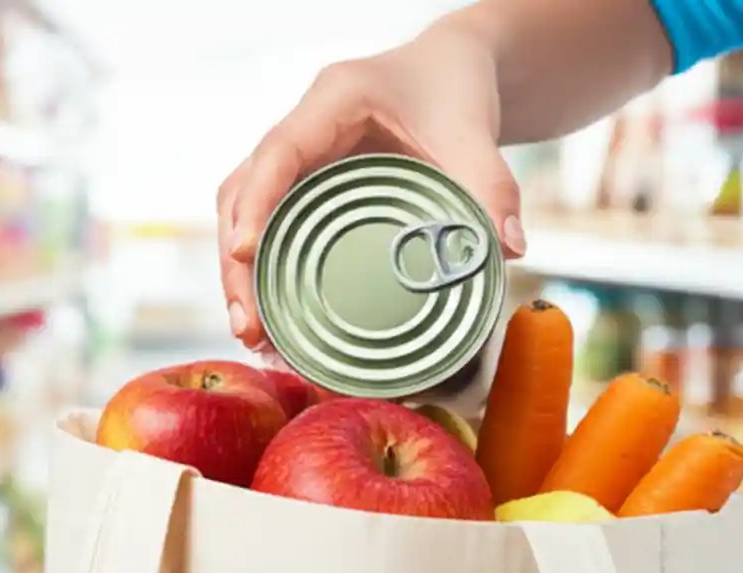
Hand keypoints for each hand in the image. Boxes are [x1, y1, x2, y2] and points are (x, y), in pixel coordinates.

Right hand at [217, 26, 526, 350]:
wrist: (451, 68)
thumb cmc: (453, 85)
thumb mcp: (473, 130)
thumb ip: (489, 186)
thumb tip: (505, 251)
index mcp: (332, 100)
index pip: (277, 154)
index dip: (256, 205)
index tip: (246, 255)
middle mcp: (301, 129)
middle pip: (241, 194)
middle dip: (237, 263)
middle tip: (250, 325)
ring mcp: (297, 159)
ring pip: (244, 213)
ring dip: (242, 274)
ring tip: (254, 334)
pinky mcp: (305, 186)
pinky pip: (270, 226)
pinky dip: (265, 271)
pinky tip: (273, 317)